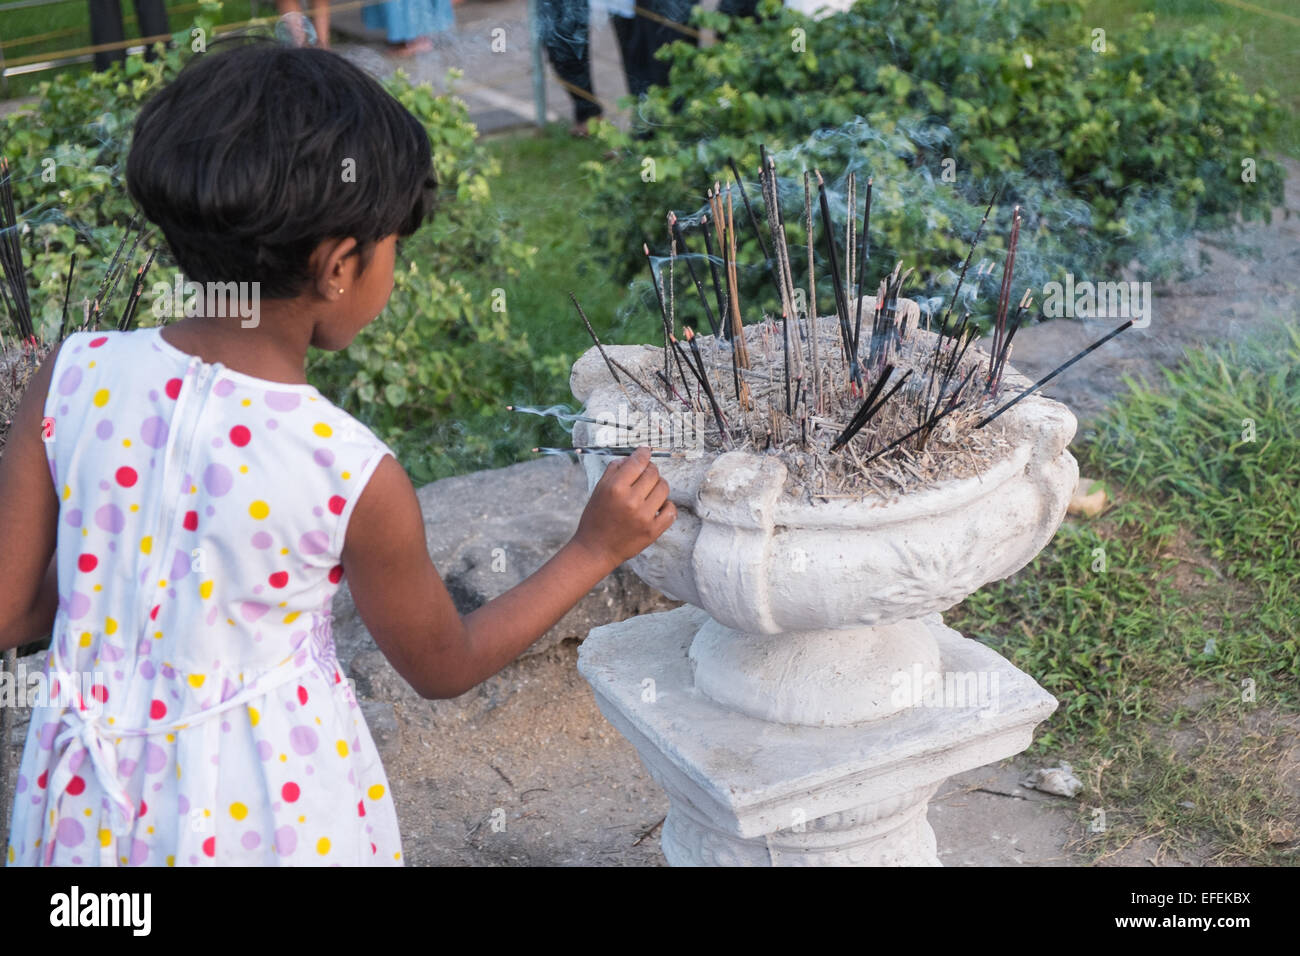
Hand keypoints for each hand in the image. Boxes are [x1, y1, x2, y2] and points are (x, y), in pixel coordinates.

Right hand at [573, 447, 675, 567]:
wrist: (596, 549)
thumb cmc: (596, 518)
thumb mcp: (599, 490)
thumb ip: (614, 470)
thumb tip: (631, 457)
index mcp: (615, 488)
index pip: (637, 462)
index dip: (643, 453)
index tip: (646, 451)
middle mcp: (631, 501)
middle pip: (653, 473)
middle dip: (650, 470)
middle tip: (645, 474)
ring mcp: (644, 517)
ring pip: (664, 488)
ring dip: (658, 486)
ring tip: (648, 492)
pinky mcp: (653, 531)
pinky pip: (671, 510)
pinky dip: (666, 505)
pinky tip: (656, 506)